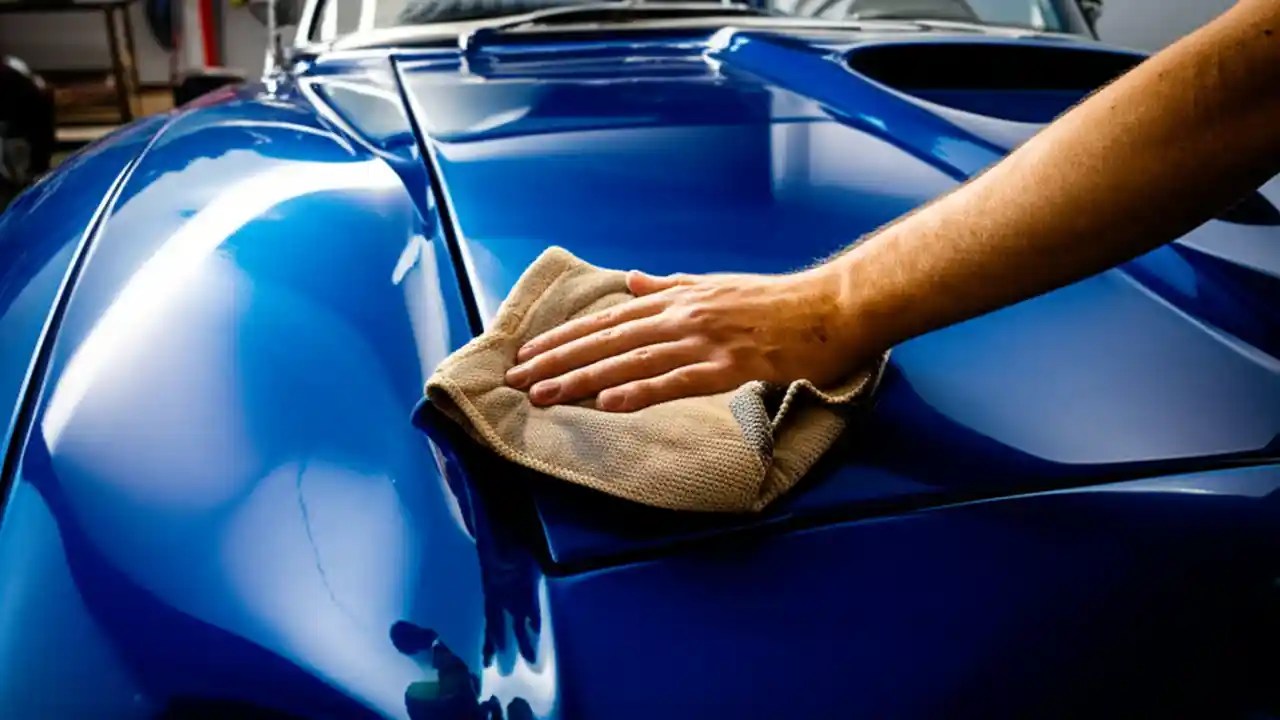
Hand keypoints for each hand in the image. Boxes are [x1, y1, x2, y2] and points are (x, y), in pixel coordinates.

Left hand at [504, 265, 863, 411]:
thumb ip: (671, 285)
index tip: (531, 353)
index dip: (566, 338)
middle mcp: (683, 315)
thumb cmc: (780, 301)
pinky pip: (676, 381)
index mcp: (679, 298)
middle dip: (558, 359)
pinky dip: (639, 391)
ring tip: (545, 394)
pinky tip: (607, 403)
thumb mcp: (718, 285)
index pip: (609, 320)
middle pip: (608, 339)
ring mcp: (705, 340)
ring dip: (583, 378)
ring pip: (630, 359)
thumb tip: (631, 280)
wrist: (833, 307)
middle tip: (517, 378)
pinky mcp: (730, 365)